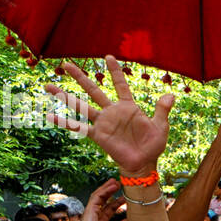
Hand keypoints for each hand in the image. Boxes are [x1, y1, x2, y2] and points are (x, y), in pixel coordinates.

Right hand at [45, 55, 172, 175]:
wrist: (144, 164)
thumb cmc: (153, 145)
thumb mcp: (161, 126)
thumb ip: (163, 110)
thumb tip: (171, 94)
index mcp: (128, 107)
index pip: (120, 84)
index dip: (115, 71)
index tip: (108, 56)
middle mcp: (112, 112)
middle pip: (94, 90)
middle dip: (80, 77)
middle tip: (66, 63)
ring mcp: (104, 123)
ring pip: (82, 105)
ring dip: (65, 96)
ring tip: (49, 86)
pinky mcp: (99, 135)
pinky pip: (79, 127)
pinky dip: (65, 122)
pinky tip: (50, 116)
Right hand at [75, 179, 126, 220]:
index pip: (110, 209)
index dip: (118, 203)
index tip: (126, 198)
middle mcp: (95, 215)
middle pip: (104, 200)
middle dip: (111, 192)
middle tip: (120, 185)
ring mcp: (92, 211)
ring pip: (100, 196)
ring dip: (108, 188)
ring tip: (116, 181)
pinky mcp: (90, 208)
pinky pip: (98, 196)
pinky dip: (105, 189)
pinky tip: (113, 185)